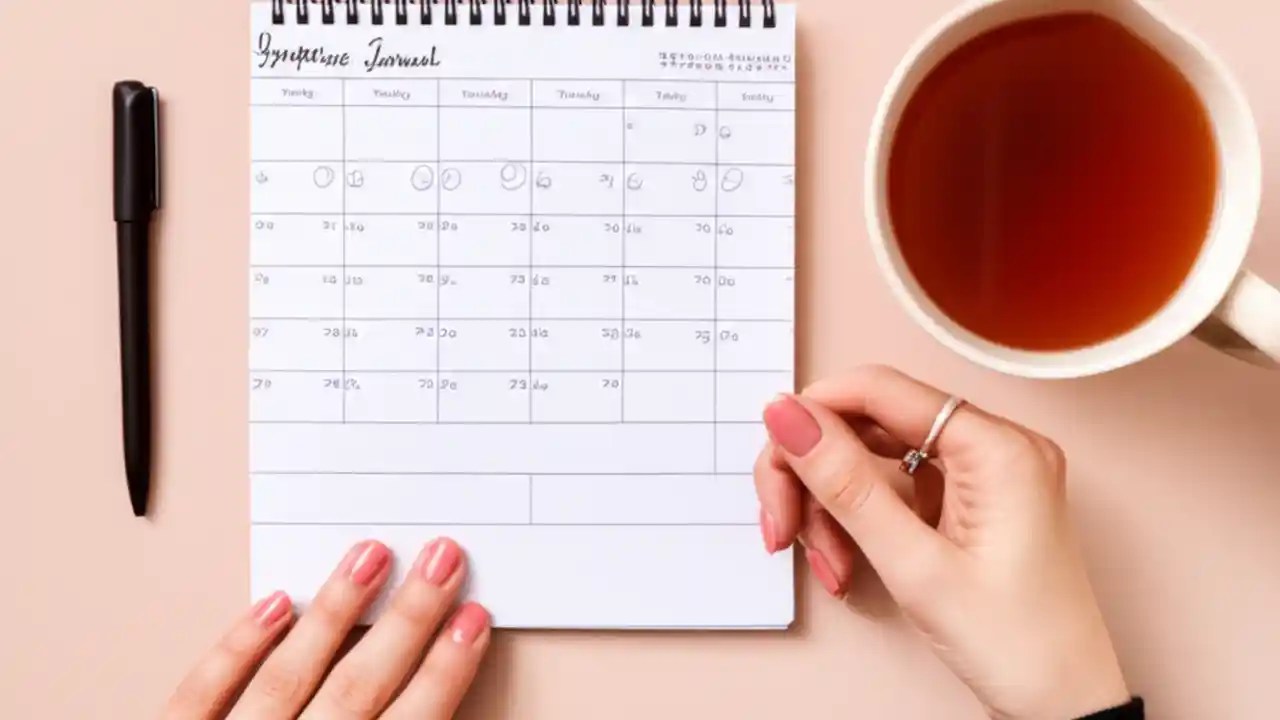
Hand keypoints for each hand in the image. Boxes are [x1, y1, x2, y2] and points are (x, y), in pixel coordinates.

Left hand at [162, 538, 488, 718]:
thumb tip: (438, 699)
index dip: (446, 669)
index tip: (473, 620)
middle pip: (358, 687)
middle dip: (407, 620)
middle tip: (442, 560)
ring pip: (288, 677)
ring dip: (336, 613)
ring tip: (370, 555)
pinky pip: (201, 695)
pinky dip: (237, 648)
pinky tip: (273, 604)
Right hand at [756, 366, 1129, 719]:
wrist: (1063, 709)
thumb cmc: (1016, 647)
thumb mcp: (914, 566)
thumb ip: (845, 483)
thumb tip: (790, 416)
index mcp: (997, 448)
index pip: (881, 390)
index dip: (816, 414)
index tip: (774, 449)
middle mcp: (993, 447)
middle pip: (869, 424)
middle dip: (817, 475)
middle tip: (784, 525)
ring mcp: (981, 476)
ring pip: (873, 460)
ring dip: (833, 508)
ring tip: (830, 565)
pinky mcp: (968, 503)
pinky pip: (893, 490)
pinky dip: (859, 522)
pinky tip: (846, 561)